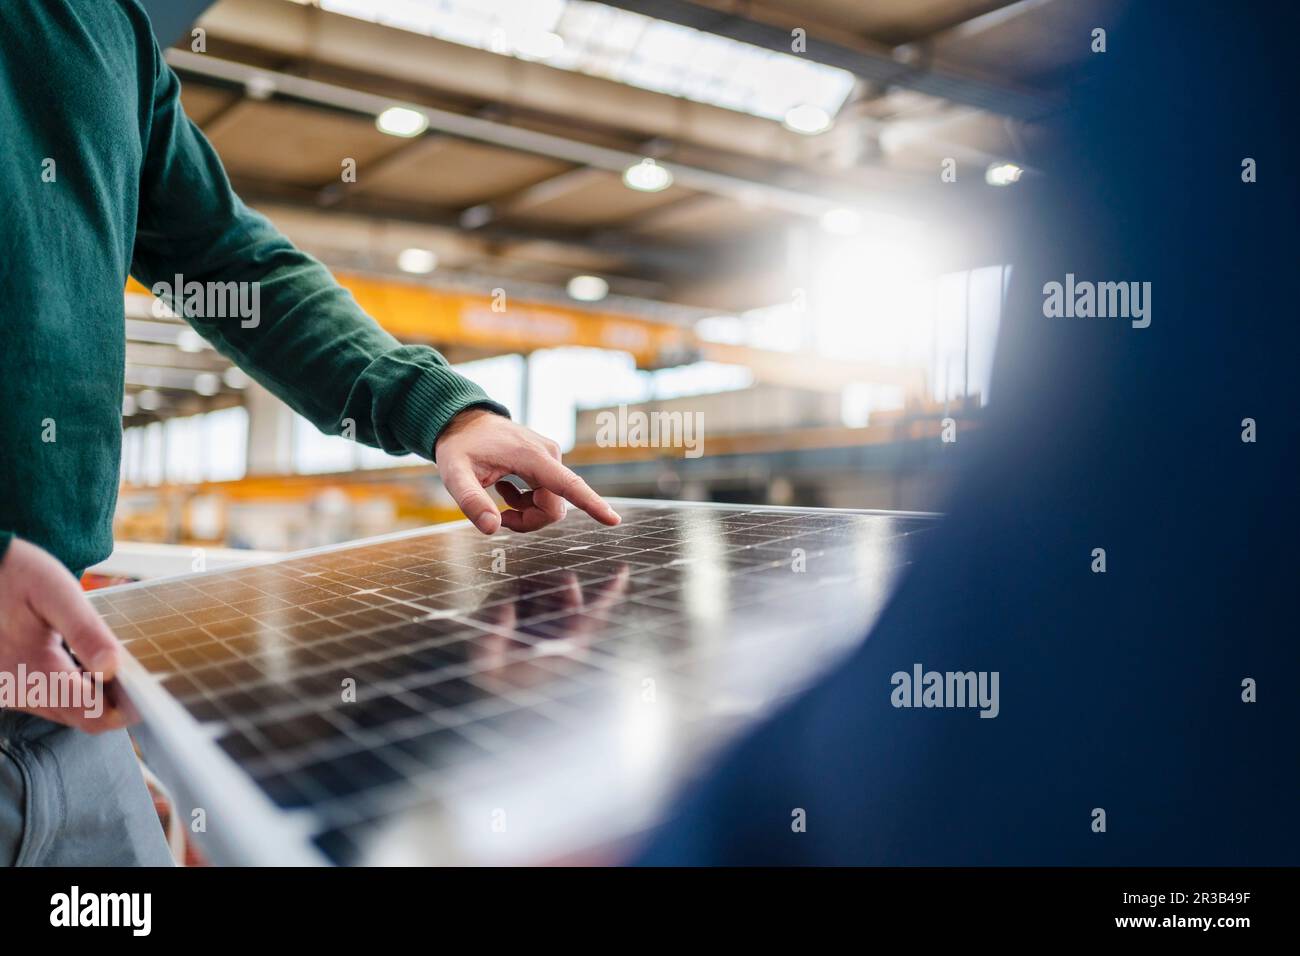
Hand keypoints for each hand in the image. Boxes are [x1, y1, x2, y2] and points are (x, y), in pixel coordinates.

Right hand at [0, 538, 127, 732]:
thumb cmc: (17, 576)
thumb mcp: (56, 592)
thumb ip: (85, 631)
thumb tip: (112, 667)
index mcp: (33, 670)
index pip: (93, 714)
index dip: (127, 706)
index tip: (147, 684)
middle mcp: (18, 690)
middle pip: (83, 717)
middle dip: (113, 698)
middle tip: (127, 664)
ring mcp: (11, 692)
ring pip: (67, 712)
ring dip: (93, 692)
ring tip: (99, 654)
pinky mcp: (8, 687)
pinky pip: (50, 700)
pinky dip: (72, 686)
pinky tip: (78, 658)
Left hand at [435, 408, 620, 534]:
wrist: (463, 419)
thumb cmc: (459, 445)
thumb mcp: (453, 473)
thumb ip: (470, 500)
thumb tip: (492, 529)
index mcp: (532, 457)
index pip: (568, 486)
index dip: (592, 505)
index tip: (614, 521)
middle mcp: (549, 455)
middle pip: (555, 506)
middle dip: (530, 521)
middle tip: (498, 518)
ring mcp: (550, 457)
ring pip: (552, 503)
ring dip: (527, 512)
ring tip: (497, 498)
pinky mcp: (546, 461)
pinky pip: (547, 494)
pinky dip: (527, 502)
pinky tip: (505, 489)